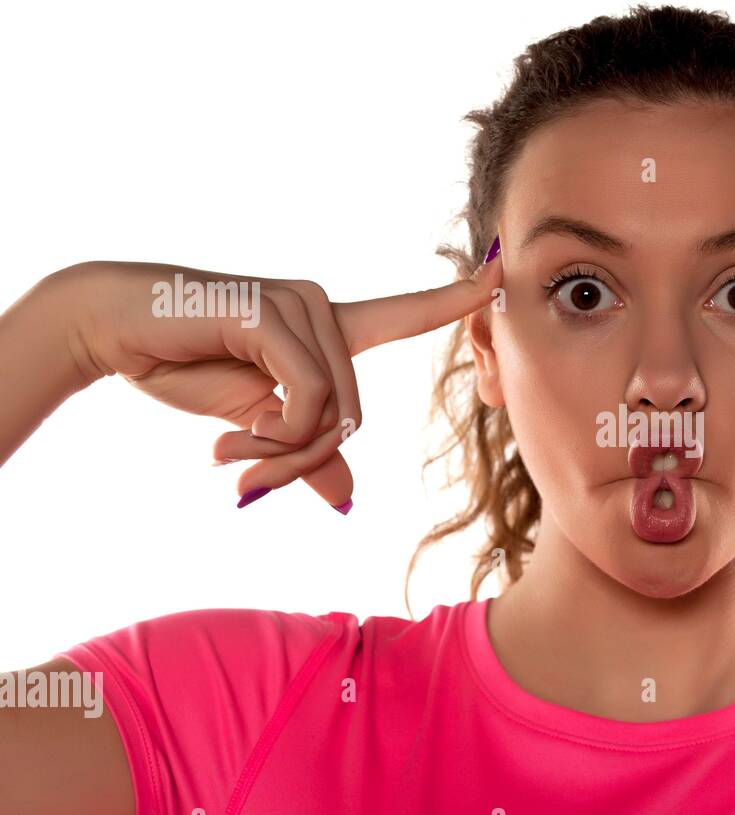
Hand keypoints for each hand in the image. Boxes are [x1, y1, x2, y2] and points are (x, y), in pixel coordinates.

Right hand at [49, 254, 502, 508]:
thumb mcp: (255, 424)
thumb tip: (346, 498)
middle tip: (249, 475)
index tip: (500, 274)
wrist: (111, 330)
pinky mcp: (276, 313)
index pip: (402, 315)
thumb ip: (304, 451)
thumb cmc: (183, 366)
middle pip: (355, 418)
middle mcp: (323, 309)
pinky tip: (226, 437)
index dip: (454, 299)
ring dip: (283, 456)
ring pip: (335, 416)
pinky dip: (274, 437)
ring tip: (231, 454)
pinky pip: (308, 401)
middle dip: (303, 462)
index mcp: (325, 329)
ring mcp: (302, 306)